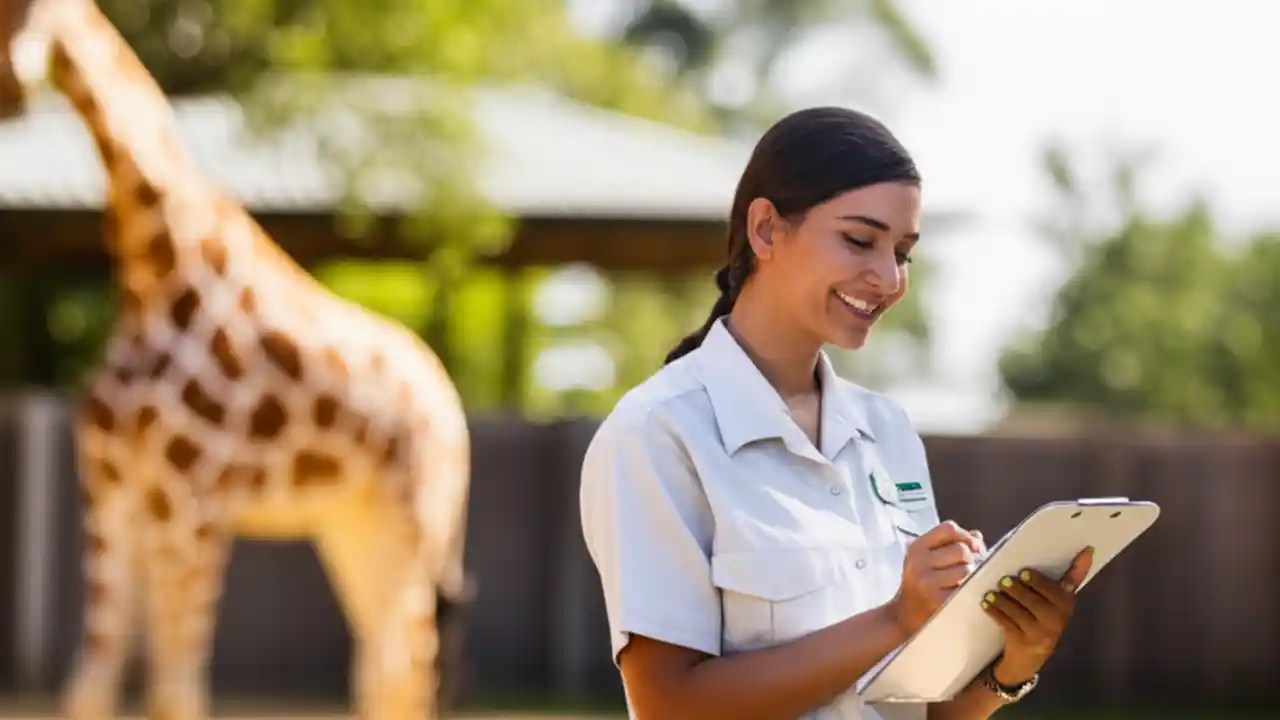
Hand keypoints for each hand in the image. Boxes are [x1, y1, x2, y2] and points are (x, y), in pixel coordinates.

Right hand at [889, 520, 984, 636]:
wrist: (904, 615)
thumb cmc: (921, 582)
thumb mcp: (927, 558)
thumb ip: (951, 543)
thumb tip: (977, 537)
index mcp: (917, 547)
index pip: (949, 528)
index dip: (965, 535)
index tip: (973, 546)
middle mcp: (919, 562)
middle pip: (962, 550)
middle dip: (969, 559)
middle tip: (963, 569)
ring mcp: (927, 582)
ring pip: (967, 570)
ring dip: (969, 576)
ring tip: (958, 583)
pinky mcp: (938, 600)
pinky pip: (965, 588)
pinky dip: (966, 590)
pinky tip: (957, 594)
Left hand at [981, 547, 1094, 684]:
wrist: (1029, 658)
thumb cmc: (1042, 618)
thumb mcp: (1055, 600)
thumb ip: (1069, 577)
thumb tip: (1088, 549)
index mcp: (1066, 604)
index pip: (1057, 589)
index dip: (1040, 581)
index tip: (1024, 573)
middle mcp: (1057, 620)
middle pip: (1034, 600)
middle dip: (1016, 589)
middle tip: (1003, 580)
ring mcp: (1041, 634)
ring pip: (1018, 612)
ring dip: (1002, 600)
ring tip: (991, 593)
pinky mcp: (1023, 642)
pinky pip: (1006, 623)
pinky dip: (995, 611)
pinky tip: (986, 604)